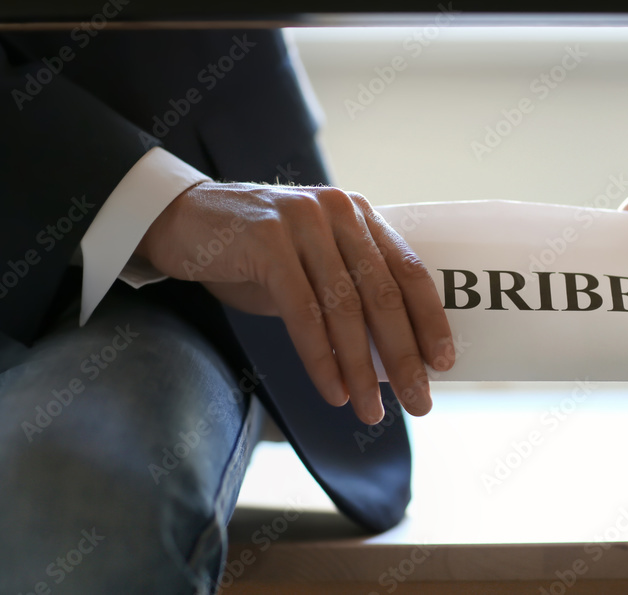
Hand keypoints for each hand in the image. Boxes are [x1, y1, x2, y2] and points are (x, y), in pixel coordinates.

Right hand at [135, 182, 454, 424]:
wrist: (183, 219)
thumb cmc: (255, 252)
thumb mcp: (312, 264)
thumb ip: (349, 293)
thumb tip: (392, 357)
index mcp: (359, 216)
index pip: (410, 271)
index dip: (431, 320)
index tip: (444, 364)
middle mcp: (339, 212)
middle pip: (383, 295)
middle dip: (404, 357)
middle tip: (420, 403)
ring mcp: (304, 223)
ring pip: (345, 309)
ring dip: (361, 370)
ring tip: (371, 413)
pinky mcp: (267, 241)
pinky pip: (303, 312)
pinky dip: (320, 358)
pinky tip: (333, 392)